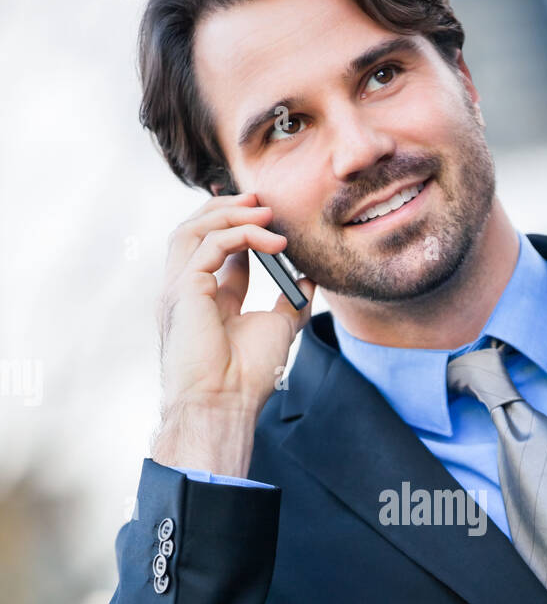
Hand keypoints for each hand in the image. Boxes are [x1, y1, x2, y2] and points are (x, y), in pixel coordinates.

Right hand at [156, 190, 314, 420]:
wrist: (226, 404)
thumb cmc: (246, 377)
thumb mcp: (278, 327)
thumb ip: (290, 300)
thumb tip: (309, 277)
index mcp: (204, 299)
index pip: (215, 249)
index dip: (240, 227)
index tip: (271, 216)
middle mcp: (186, 290)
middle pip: (195, 230)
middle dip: (228, 208)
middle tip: (263, 199)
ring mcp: (180, 288)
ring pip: (194, 228)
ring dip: (231, 212)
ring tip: (267, 212)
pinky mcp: (183, 289)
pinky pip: (211, 244)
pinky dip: (243, 235)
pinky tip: (273, 242)